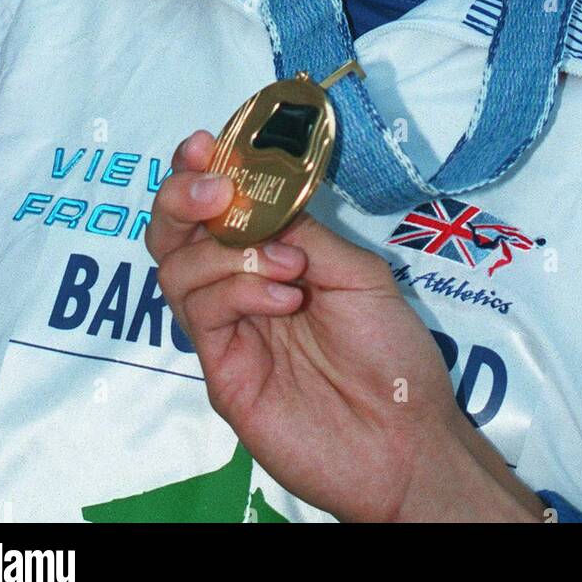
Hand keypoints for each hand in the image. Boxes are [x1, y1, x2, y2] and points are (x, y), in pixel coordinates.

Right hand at [146, 131, 544, 522]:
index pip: (217, 207)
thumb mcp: (358, 272)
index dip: (202, 171)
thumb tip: (257, 195)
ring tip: (289, 265)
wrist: (407, 438)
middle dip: (182, 197)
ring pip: (176, 269)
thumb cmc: (392, 355)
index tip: (204, 142)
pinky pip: (203, 313)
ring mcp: (227, 332)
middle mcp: (239, 289)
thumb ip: (304, 232)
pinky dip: (240, 288)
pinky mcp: (222, 372)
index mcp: (272, 257)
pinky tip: (286, 296)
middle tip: (216, 187)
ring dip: (228, 249)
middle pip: (174, 234)